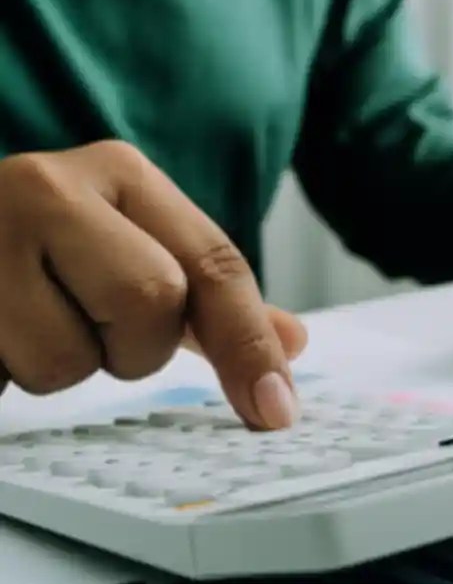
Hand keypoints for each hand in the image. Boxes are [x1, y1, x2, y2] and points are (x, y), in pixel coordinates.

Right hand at [0, 140, 304, 428]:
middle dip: (132, 347)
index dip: (249, 345)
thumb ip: (209, 300)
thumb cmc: (37, 249)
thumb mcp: (129, 249)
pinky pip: (0, 376)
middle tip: (91, 328)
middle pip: (151, 303)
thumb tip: (292, 344)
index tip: (274, 411)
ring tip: (25, 325)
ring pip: (68, 357)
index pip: (215, 263)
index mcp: (120, 172)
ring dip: (58, 366)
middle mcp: (51, 186)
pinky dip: (4, 375)